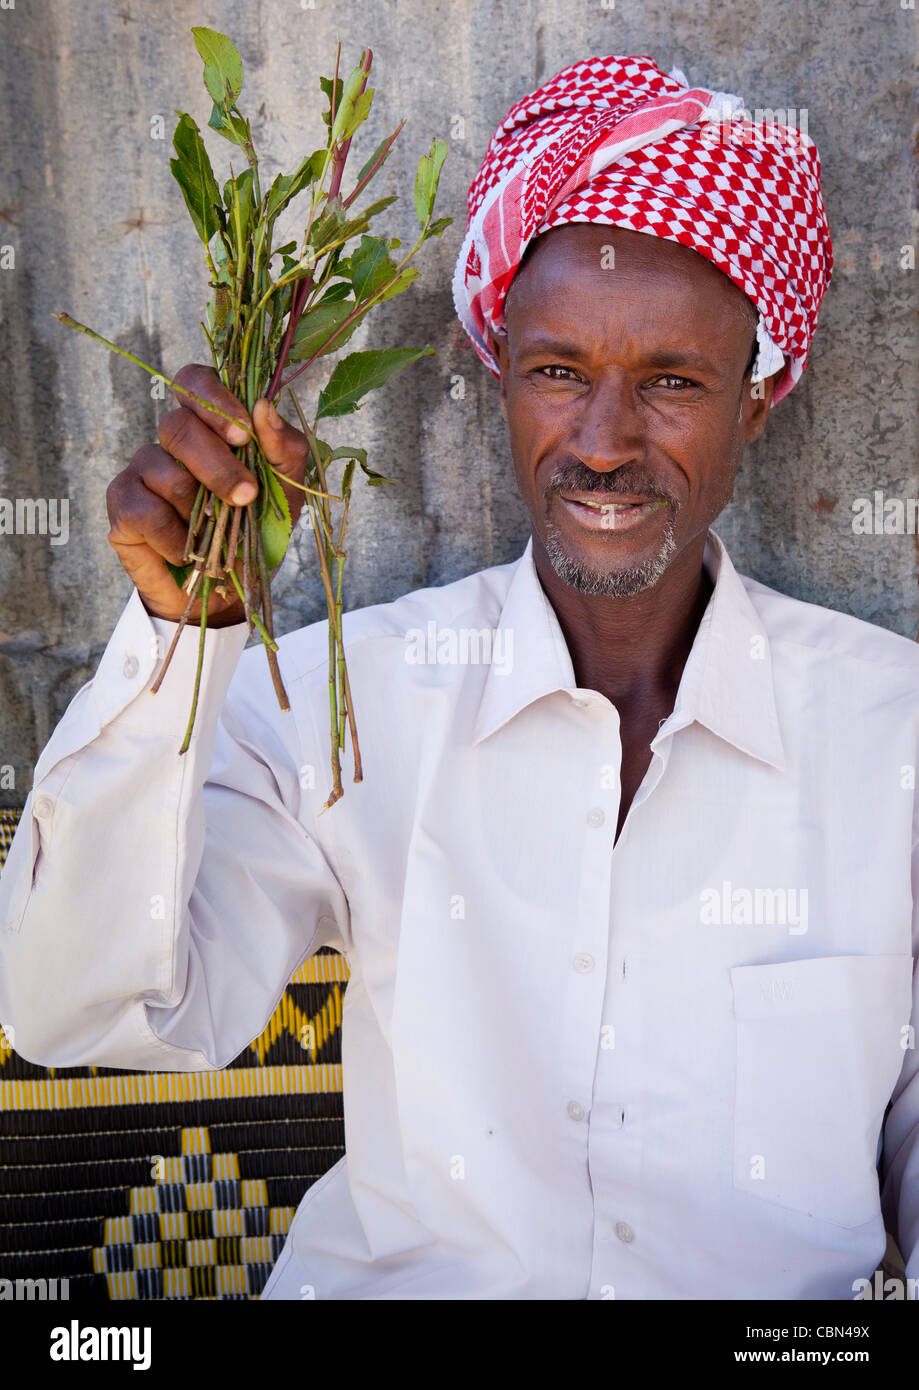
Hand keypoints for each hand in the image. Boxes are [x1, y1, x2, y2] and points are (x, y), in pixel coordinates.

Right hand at [106, 364, 311, 625]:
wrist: (230, 591)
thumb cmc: (258, 532)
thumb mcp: (286, 492)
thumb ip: (283, 449)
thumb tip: (265, 407)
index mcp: (209, 424)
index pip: (195, 381)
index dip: (213, 399)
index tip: (243, 433)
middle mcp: (170, 441)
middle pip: (178, 427)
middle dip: (218, 465)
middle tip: (247, 497)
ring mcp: (142, 471)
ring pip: (165, 473)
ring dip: (201, 512)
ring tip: (217, 538)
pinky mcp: (122, 506)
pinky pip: (146, 511)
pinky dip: (175, 538)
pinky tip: (187, 553)